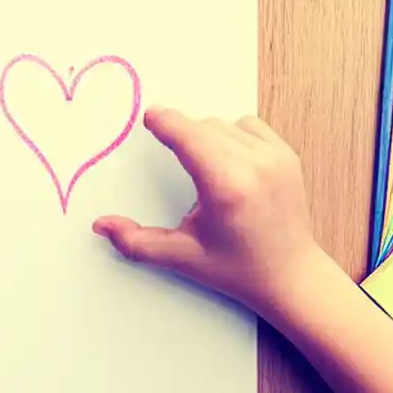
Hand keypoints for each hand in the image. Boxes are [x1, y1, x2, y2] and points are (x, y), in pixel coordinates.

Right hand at [93, 107, 321, 318]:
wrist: (291, 276)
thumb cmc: (238, 268)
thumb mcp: (183, 257)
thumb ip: (137, 242)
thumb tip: (101, 225)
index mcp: (226, 187)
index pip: (189, 136)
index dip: (165, 122)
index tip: (150, 116)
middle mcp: (255, 166)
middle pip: (203, 126)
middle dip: (182, 133)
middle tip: (169, 149)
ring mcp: (275, 158)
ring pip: (225, 124)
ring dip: (207, 135)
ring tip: (202, 165)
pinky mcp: (287, 156)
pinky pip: (249, 126)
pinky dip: (233, 135)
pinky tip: (227, 160)